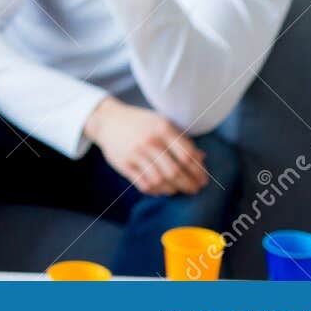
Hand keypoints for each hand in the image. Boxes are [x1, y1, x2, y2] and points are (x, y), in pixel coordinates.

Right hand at [84, 96, 208, 195]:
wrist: (108, 120)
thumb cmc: (141, 122)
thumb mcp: (162, 123)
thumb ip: (181, 139)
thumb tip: (201, 158)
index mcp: (163, 128)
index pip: (187, 155)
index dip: (198, 171)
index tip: (203, 179)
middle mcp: (150, 141)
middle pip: (175, 171)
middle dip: (189, 184)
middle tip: (194, 189)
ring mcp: (136, 153)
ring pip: (160, 180)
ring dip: (173, 189)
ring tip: (178, 190)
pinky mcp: (124, 164)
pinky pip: (144, 184)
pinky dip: (156, 190)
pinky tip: (161, 189)